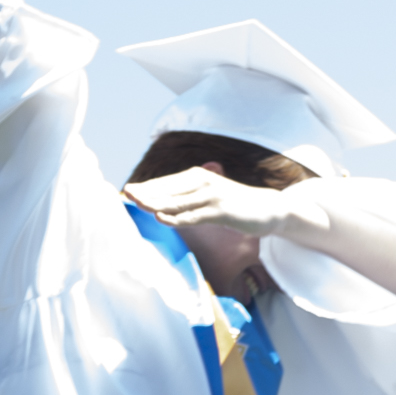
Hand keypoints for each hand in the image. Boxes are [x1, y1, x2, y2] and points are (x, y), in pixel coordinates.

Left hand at [128, 168, 293, 239]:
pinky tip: (162, 218)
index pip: (166, 182)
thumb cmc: (234, 204)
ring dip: (157, 203)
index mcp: (197, 176)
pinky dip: (177, 217)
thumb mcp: (209, 195)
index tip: (128, 191)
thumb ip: (189, 196)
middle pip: (168, 189)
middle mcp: (203, 182)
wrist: (268, 209)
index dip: (147, 187)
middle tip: (127, 195)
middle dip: (146, 193)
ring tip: (139, 205)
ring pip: (178, 201)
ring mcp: (212, 196)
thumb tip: (163, 202)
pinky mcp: (221, 211)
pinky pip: (194, 215)